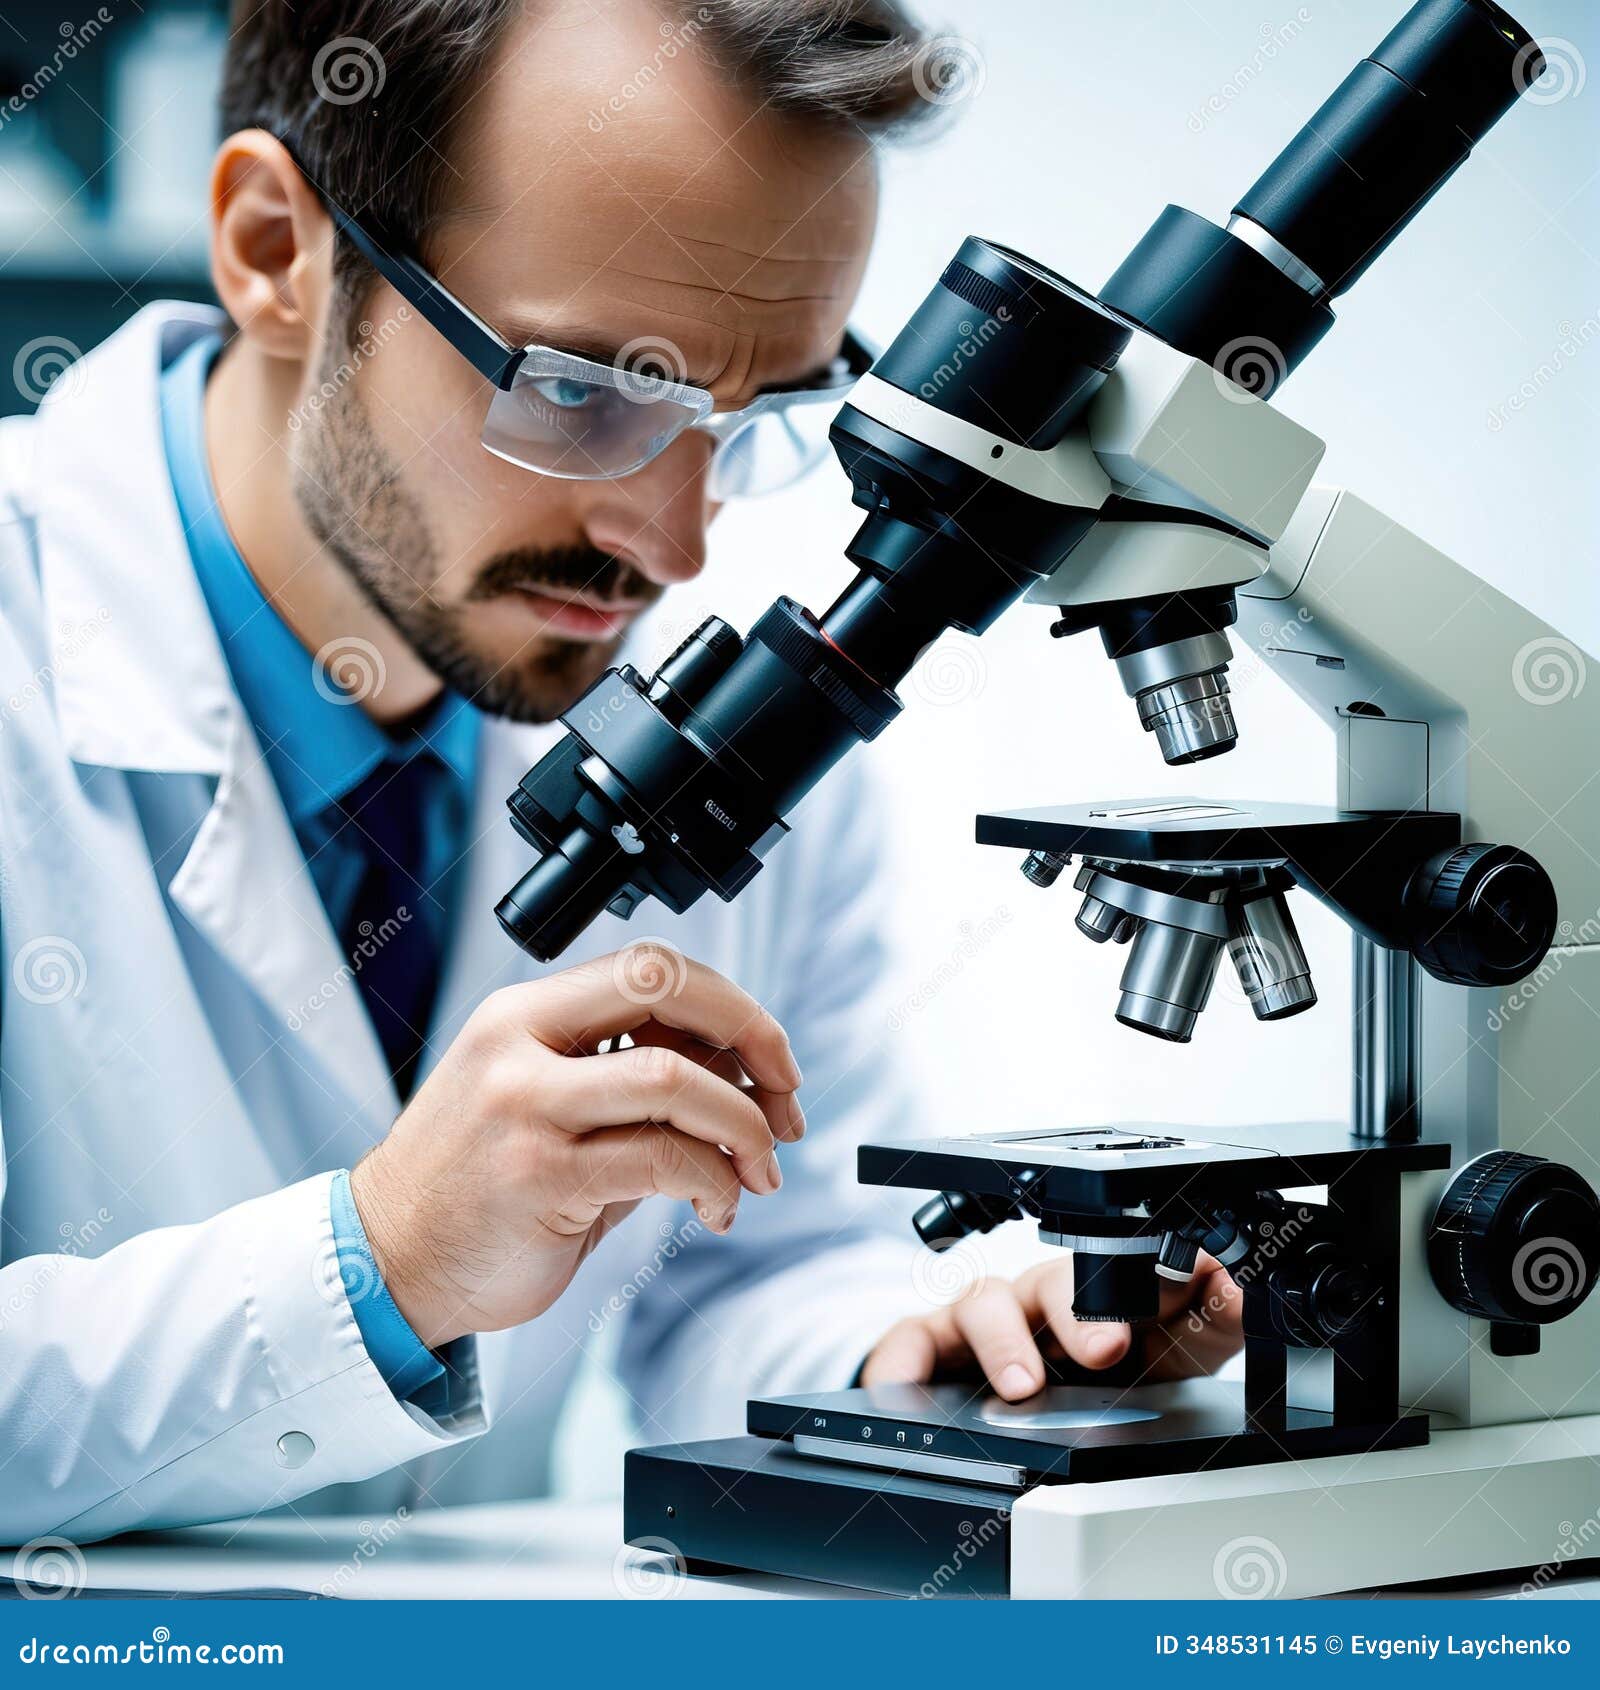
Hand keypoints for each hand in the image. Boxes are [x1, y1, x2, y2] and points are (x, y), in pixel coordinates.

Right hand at [349, 946, 803, 1347]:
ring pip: (674, 1081)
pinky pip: (664, 1161)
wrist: (388, 1260)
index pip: (650, 966)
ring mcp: (525, 1109)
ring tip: (759, 1168)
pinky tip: (715, 1206)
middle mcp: (521, 1046)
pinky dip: (714, 1182)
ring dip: (744, 1125)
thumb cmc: (477, 1183)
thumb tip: (741, 1066)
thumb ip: (626, 1075)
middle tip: (787, 1098)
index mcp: (524, 1014)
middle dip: (755, 1036)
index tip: (771, 1057)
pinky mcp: (540, 1178)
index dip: (731, 1004)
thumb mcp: (544, 1103)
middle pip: (668, 992)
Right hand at [861, 1252, 1241, 1399]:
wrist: (1027, 1407)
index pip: (1127, 1262)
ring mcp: (983, 1320)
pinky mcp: (929, 1347)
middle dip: (1081, 1309)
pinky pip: (907, 1345)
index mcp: (1104, 1291)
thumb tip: (1251, 1283)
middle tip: (1111, 1350)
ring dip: (1005, 1342)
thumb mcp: (1174, 1350)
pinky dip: (901, 1367)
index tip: (1183, 1286)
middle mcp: (1040, 1298)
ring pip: (983, 1302)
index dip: (1152, 1272)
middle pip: (1053, 1280)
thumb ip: (1217, 1319)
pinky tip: (903, 1392)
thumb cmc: (1102, 1368)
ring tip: (1025, 1388)